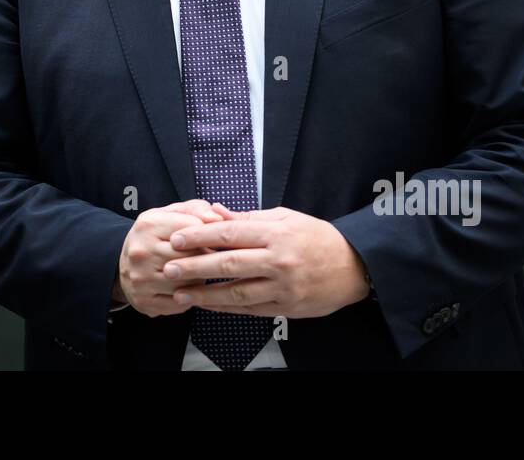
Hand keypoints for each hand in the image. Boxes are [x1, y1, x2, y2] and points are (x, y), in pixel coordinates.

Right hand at [116, 200, 228, 316]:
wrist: (126, 266)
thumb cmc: (156, 237)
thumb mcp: (171, 214)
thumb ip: (197, 210)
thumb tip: (219, 218)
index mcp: (148, 225)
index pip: (192, 228)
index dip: (208, 234)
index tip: (213, 239)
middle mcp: (141, 252)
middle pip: (191, 256)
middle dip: (205, 257)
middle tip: (210, 257)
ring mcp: (141, 279)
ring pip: (188, 282)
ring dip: (199, 278)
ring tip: (197, 271)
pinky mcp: (144, 301)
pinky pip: (181, 303)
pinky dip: (189, 297)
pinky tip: (186, 288)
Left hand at [161, 203, 370, 316]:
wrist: (354, 266)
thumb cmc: (318, 238)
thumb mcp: (285, 218)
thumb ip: (249, 219)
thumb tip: (215, 212)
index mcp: (276, 234)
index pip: (230, 234)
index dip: (199, 236)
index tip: (177, 239)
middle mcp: (278, 261)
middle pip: (228, 265)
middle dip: (194, 267)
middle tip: (169, 268)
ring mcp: (282, 288)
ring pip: (236, 294)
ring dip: (204, 295)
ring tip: (181, 294)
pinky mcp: (286, 308)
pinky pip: (249, 310)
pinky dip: (225, 309)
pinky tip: (207, 304)